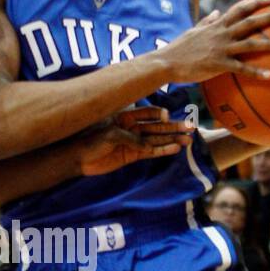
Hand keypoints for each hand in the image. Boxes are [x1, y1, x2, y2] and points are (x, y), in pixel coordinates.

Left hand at [75, 106, 191, 176]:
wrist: (78, 157)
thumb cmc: (89, 140)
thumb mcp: (108, 135)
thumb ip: (128, 138)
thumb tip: (145, 146)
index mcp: (125, 116)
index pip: (147, 112)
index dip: (157, 114)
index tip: (167, 116)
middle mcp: (132, 127)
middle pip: (157, 126)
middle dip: (174, 127)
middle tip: (191, 127)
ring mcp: (134, 141)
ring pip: (157, 139)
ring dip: (172, 139)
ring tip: (189, 140)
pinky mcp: (132, 155)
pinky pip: (151, 151)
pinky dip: (163, 150)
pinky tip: (175, 148)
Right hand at [159, 0, 269, 86]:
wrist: (166, 62)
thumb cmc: (179, 48)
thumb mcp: (194, 30)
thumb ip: (208, 21)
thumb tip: (218, 12)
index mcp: (217, 25)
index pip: (240, 9)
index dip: (256, 2)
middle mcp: (221, 33)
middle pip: (250, 22)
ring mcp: (221, 48)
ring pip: (250, 43)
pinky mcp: (218, 64)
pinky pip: (241, 68)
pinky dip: (256, 72)